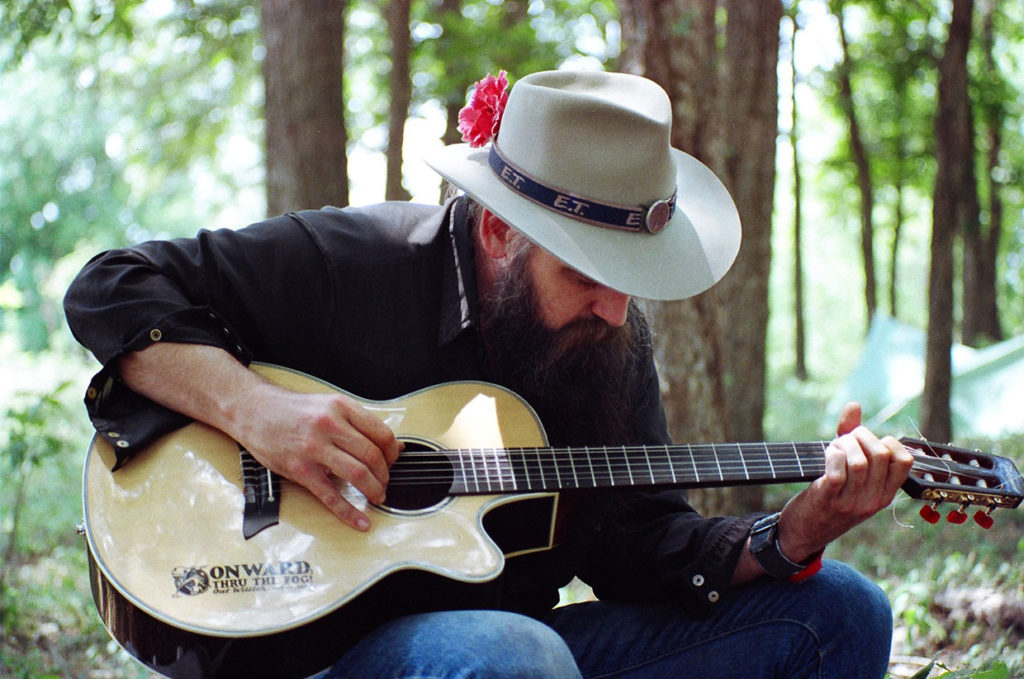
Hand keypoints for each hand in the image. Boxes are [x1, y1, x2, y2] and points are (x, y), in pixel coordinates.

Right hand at [234, 381, 401, 531]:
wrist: (255, 410)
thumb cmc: (293, 410)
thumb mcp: (330, 405)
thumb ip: (360, 424)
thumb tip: (394, 445)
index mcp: (341, 407)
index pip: (381, 433)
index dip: (393, 453)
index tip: (393, 461)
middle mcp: (330, 425)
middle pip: (372, 455)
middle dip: (385, 474)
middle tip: (385, 482)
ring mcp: (314, 448)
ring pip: (357, 473)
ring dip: (374, 489)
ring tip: (377, 496)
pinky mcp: (301, 470)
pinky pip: (330, 495)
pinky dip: (349, 512)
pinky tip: (360, 521)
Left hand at [776, 402, 913, 562]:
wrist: (803, 535)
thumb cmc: (827, 498)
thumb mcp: (849, 476)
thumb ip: (853, 439)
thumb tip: (854, 405)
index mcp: (884, 494)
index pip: (905, 460)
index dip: (886, 441)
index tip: (865, 443)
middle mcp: (872, 500)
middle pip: (881, 454)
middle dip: (860, 436)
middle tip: (843, 440)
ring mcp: (851, 503)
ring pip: (860, 461)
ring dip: (843, 444)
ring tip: (832, 448)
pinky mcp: (828, 501)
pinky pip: (837, 472)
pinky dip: (831, 457)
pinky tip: (825, 456)